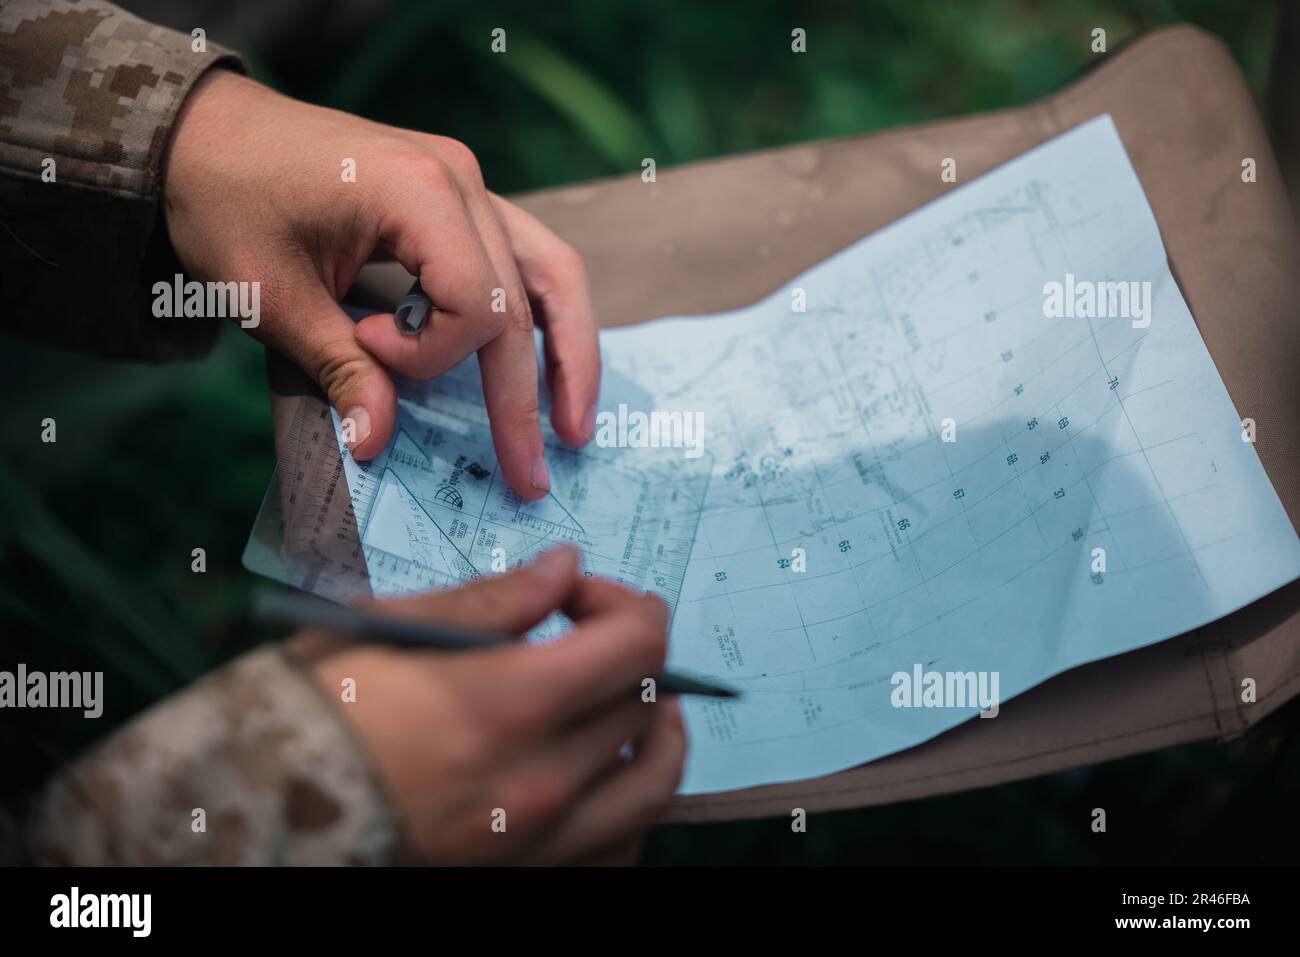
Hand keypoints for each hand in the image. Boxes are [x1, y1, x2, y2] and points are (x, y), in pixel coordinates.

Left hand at [162, 69, 600, 498]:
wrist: (200, 135)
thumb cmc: (225, 203)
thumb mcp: (271, 297)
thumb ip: (337, 370)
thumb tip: (376, 445)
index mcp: (418, 190)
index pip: (474, 306)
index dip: (427, 356)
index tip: (362, 344)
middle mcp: (461, 179)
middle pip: (523, 301)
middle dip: (530, 396)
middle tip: (533, 477)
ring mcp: (467, 183)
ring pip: (551, 273)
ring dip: (568, 354)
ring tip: (576, 423)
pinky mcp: (459, 197)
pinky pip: (522, 259)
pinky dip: (537, 318)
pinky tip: (541, 366)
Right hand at [307, 547, 685, 864]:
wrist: (247, 824)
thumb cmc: (304, 716)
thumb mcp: (384, 632)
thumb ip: (492, 602)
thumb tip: (564, 569)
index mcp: (504, 707)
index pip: (636, 644)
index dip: (622, 602)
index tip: (579, 595)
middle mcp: (537, 784)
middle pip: (645, 705)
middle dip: (630, 653)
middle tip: (586, 636)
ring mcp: (538, 846)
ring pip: (652, 784)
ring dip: (655, 732)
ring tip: (630, 702)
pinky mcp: (524, 880)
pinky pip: (618, 849)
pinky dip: (628, 806)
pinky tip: (601, 778)